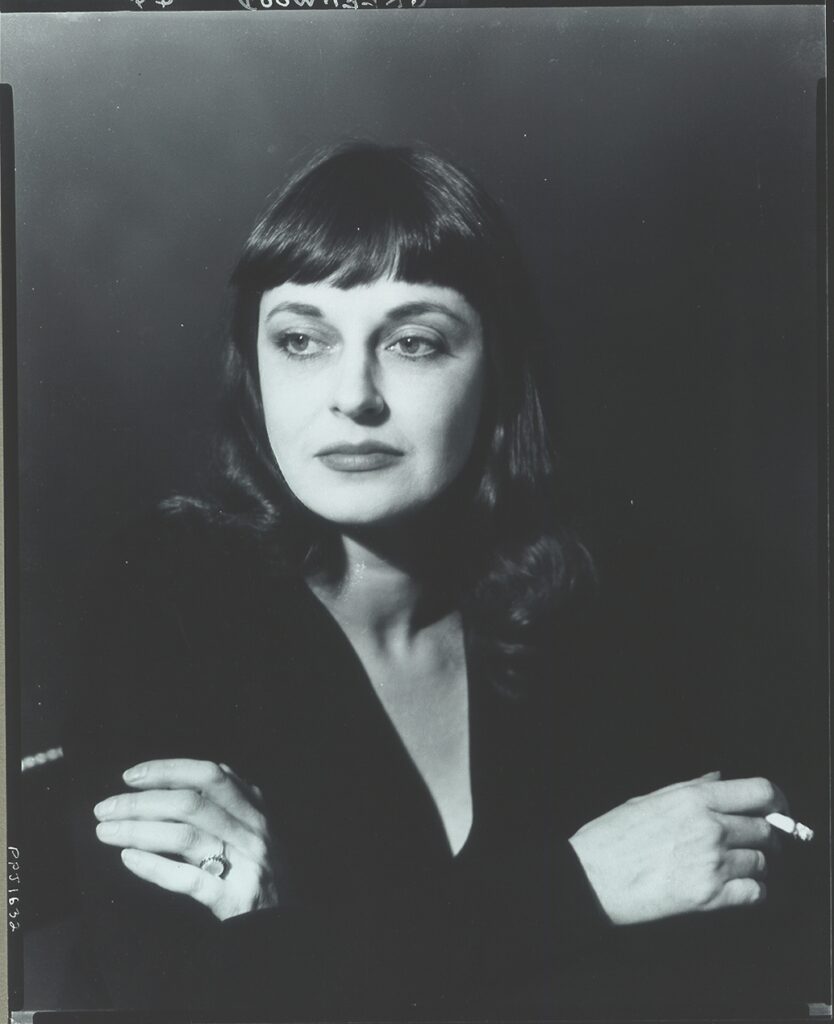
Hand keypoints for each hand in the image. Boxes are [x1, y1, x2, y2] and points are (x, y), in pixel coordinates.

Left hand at [94, 758, 280, 920]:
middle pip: (191, 804)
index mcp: (253, 807)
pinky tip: (128, 859)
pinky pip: (188, 879)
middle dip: (142, 802)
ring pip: (186, 837)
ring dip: (139, 831)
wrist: (284, 920)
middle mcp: (252, 829)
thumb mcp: (252, 825)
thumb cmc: (258, 867)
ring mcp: (245, 863)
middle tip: (105, 809)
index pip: (209, 775)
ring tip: (106, 832)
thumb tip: (166, 782)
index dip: (168, 771)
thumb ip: (224, 801)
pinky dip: (155, 867)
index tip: (131, 776)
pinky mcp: (233, 897)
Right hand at [568, 773, 786, 925]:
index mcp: (694, 799)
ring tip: (742, 868)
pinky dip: (753, 891)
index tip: (778, 810)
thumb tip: (719, 779)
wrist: (590, 877)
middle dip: (767, 838)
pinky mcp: (709, 897)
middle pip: (766, 830)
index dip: (777, 801)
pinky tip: (739, 888)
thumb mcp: (647, 799)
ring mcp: (712, 863)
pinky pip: (754, 893)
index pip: (760, 792)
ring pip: (762, 863)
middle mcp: (710, 828)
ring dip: (758, 866)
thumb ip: (689, 788)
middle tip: (759, 845)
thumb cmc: (611, 836)